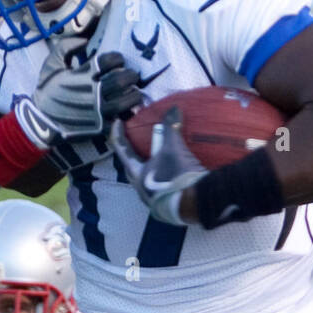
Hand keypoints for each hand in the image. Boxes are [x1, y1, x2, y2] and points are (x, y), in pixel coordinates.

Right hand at [15, 40, 143, 147]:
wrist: (40, 122)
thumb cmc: (46, 91)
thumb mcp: (51, 65)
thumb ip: (66, 47)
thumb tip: (85, 39)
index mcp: (82, 75)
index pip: (109, 61)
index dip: (118, 58)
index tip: (118, 60)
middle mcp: (91, 92)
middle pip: (121, 80)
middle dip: (130, 75)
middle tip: (132, 75)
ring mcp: (96, 111)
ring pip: (125, 100)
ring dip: (134, 94)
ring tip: (135, 92)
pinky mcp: (98, 127)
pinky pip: (120, 118)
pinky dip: (126, 113)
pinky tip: (127, 109)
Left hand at [110, 106, 206, 225]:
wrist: (194, 203)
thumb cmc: (176, 176)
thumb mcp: (173, 149)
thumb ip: (170, 128)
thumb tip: (173, 108)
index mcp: (137, 174)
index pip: (122, 151)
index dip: (119, 134)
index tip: (118, 122)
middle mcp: (140, 188)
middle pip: (131, 166)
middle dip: (131, 152)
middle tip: (133, 140)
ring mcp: (152, 198)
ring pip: (144, 177)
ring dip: (147, 165)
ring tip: (152, 155)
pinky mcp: (165, 203)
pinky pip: (157, 184)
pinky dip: (159, 173)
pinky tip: (167, 171)